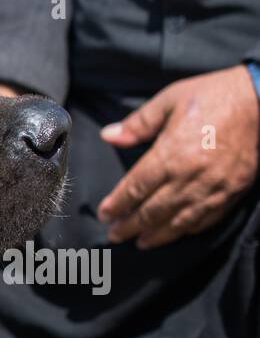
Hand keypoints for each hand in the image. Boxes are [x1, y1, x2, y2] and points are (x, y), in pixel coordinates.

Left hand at [98, 66, 258, 248]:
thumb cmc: (214, 96)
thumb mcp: (170, 100)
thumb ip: (138, 123)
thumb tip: (108, 135)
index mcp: (170, 155)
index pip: (135, 189)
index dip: (117, 205)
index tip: (105, 214)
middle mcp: (190, 177)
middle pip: (152, 211)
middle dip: (130, 226)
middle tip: (115, 234)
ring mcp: (213, 188)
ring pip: (177, 222)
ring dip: (156, 235)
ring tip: (140, 242)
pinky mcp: (232, 192)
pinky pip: (205, 219)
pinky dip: (186, 230)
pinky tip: (174, 233)